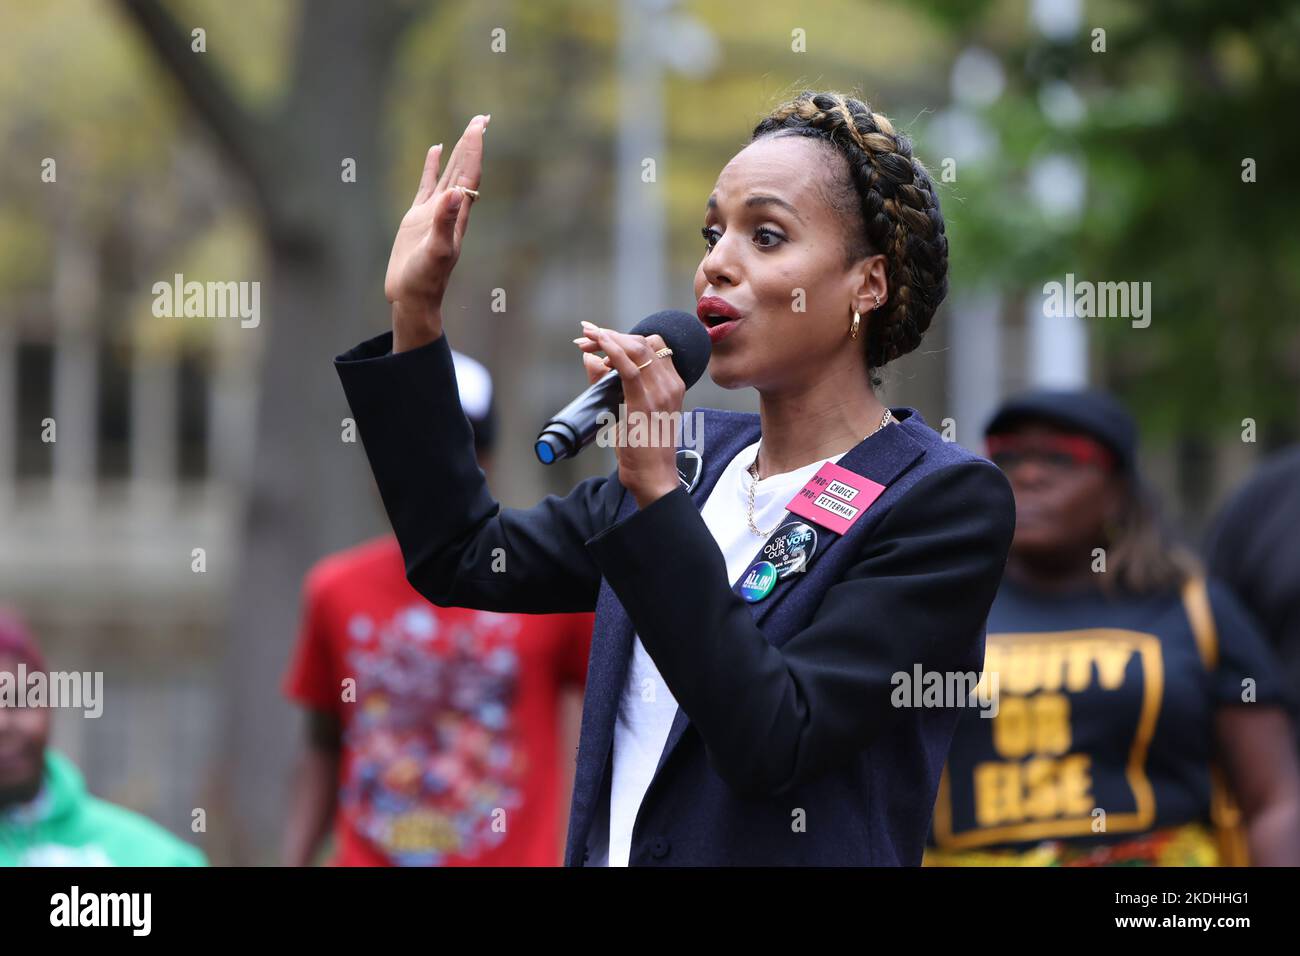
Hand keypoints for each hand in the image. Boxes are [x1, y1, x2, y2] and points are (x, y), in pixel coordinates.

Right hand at [386, 113, 489, 350]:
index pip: (470, 176)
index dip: (475, 150)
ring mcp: (435, 212)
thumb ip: (445, 223)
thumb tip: (456, 194)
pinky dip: (432, 165)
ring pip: (450, 173)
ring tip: (468, 128)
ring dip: (459, 151)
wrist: (412, 297)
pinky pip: (428, 184)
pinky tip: (435, 150)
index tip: (481, 126)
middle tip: (483, 117)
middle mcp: (451, 211)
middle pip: (465, 169)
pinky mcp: (418, 218)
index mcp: (458, 216)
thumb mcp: (437, 251)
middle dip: (473, 144)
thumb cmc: (426, 280)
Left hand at [573, 322, 683, 508]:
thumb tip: (590, 359)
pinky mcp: (646, 403)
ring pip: (637, 348)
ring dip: (609, 338)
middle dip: (612, 334)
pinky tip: (598, 343)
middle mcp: (670, 384)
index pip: (652, 345)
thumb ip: (608, 383)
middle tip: (586, 336)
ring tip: (587, 339)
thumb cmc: (642, 450)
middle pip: (643, 341)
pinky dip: (613, 350)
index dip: (623, 336)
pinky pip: (630, 368)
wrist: (654, 477)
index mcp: (672, 384)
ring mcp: (661, 392)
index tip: (598, 337)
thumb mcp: (625, 410)